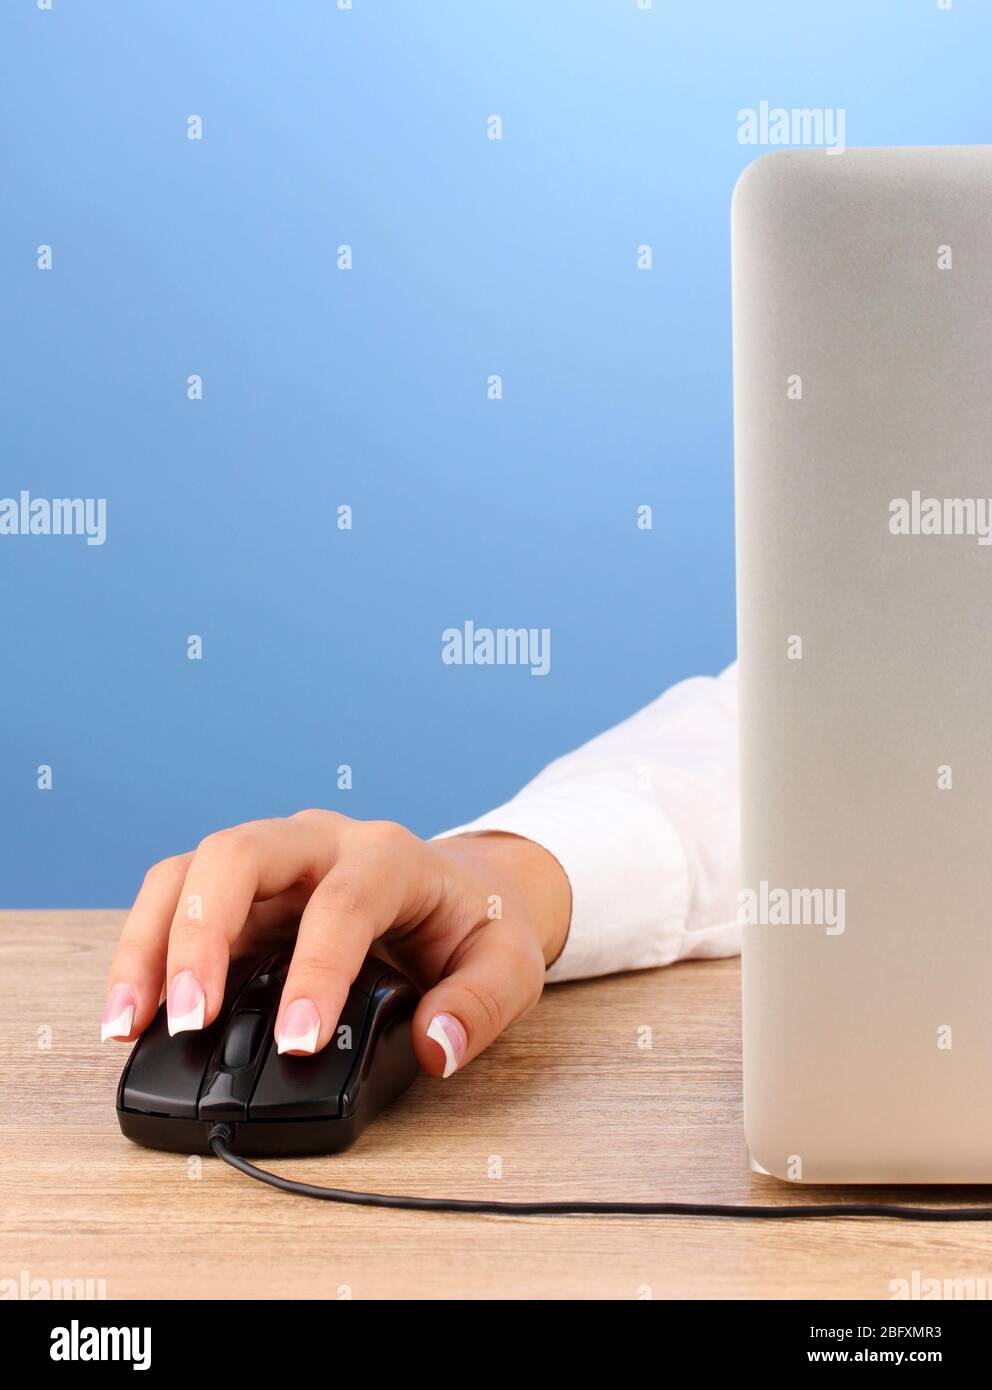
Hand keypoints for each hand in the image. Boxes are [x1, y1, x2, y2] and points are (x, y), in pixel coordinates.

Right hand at [101, 811, 570, 1076]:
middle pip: (239, 853)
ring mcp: (273, 860)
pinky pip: (177, 899)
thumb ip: (481, 1004)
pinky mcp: (242, 891)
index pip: (342, 902)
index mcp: (390, 856)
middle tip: (189, 1021)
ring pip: (189, 870)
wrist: (463, 887)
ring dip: (151, 943)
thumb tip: (437, 1044)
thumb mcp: (510, 963)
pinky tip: (135, 1013)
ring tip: (130, 1023)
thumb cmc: (476, 923)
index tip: (294, 1043)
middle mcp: (319, 842)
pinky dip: (147, 951)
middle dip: (202, 933)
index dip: (316, 970)